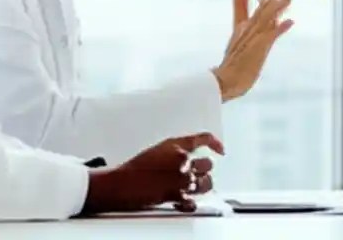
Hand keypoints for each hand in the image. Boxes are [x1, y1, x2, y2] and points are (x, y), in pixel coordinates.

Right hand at [83, 133, 223, 214]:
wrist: (122, 183)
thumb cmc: (134, 169)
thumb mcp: (157, 151)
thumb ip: (175, 152)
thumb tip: (188, 159)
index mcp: (176, 145)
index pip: (204, 139)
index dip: (215, 143)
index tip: (220, 149)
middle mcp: (182, 160)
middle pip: (208, 164)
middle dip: (204, 170)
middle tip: (196, 174)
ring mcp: (181, 179)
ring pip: (206, 183)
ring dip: (201, 185)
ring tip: (192, 187)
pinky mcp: (177, 195)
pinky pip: (193, 201)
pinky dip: (189, 203)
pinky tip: (184, 201)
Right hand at [215, 0, 294, 100]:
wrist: (223, 82)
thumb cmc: (230, 70)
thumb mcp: (235, 52)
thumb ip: (237, 44)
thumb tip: (249, 31)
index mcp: (239, 31)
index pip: (240, 8)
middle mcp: (246, 31)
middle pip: (260, 11)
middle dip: (273, 0)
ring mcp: (253, 38)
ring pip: (267, 18)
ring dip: (279, 7)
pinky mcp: (259, 47)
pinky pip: (271, 35)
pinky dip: (280, 28)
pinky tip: (289, 22)